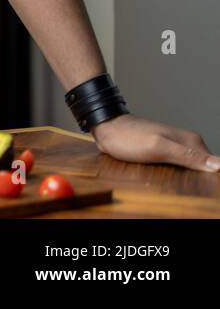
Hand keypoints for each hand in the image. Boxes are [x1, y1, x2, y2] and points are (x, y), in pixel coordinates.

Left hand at [91, 113, 219, 171]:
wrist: (107, 129)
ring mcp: (176, 147)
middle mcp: (188, 143)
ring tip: (170, 180)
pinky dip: (174, 175)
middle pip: (203, 168)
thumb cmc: (128, 137)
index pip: (214, 165)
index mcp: (191, 141)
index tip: (200, 185)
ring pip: (191, 169)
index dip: (210, 178)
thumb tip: (218, 165)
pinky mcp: (165, 152)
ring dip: (185, 178)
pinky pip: (178, 167)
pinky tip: (166, 178)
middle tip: (179, 183)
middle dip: (197, 179)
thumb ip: (188, 155)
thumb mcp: (158, 147)